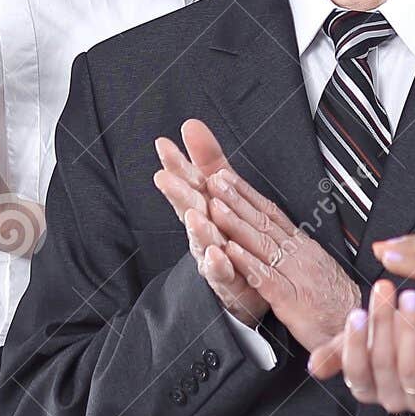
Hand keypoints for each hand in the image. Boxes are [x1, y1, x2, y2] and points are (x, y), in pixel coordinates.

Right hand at [152, 119, 264, 324]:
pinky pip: (224, 276)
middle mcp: (205, 233)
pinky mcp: (230, 285)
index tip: (164, 145)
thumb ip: (208, 161)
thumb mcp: (220, 195)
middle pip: (190, 211)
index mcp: (205, 209)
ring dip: (198, 230)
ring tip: (195, 216)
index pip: (189, 184)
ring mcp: (215, 260)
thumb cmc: (230, 240)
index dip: (177, 165)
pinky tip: (217, 255)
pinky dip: (219, 266)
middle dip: (178, 195)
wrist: (251, 291)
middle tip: (165, 178)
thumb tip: (190, 124)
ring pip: (205, 243)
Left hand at [200, 164, 358, 350]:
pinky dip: (247, 263)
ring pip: (261, 244)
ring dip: (236, 223)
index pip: (273, 214)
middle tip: (215, 180)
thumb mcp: (318, 269)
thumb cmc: (338, 305)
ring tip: (216, 206)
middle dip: (237, 199)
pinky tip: (230, 251)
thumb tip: (280, 237)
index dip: (249, 195)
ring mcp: (295, 275)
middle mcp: (299, 255)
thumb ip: (298, 253)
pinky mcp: (291, 300)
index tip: (229, 178)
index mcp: (304, 248)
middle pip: (264, 222)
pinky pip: (265, 277)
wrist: (360, 328)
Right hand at [306, 279, 414, 412]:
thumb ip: (336, 353)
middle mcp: (387, 397)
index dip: (354, 343)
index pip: (354, 370)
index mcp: (364, 388)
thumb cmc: (395, 340)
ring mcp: (414, 399)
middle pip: (381, 363)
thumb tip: (313, 366)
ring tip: (409, 297)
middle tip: (384, 289)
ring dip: (408, 329)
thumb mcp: (362, 343)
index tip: (357, 313)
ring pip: (407, 369)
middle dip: (382, 322)